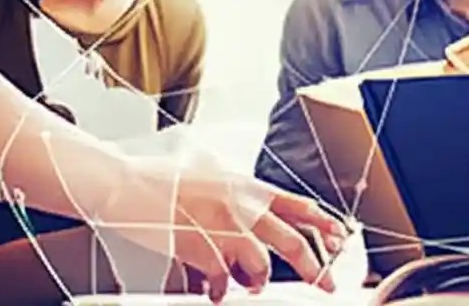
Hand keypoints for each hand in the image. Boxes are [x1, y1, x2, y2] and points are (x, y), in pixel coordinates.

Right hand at [99, 158, 345, 302]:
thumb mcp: (215, 177)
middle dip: (315, 268)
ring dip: (256, 282)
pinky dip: (222, 290)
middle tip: (326, 284)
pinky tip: (214, 290)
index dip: (325, 225)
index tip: (341, 240)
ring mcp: (223, 228)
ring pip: (262, 267)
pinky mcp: (200, 249)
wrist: (127, 184)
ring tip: (244, 284)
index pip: (300, 207)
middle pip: (294, 242)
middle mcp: (243, 206)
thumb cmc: (166, 182)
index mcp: (249, 187)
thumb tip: (264, 215)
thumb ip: (242, 196)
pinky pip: (224, 282)